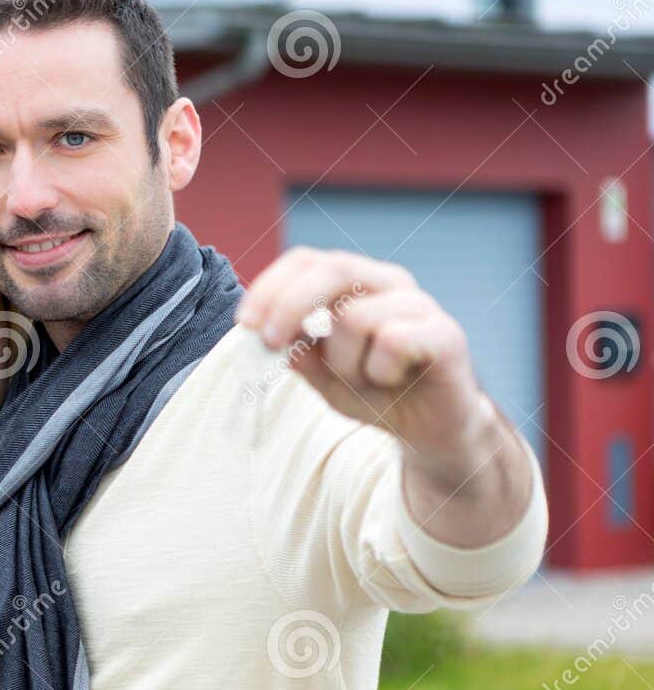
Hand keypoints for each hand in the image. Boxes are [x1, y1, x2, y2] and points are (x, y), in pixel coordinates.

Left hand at [237, 247, 485, 464]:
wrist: (429, 428)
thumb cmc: (375, 393)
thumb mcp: (323, 376)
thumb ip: (298, 353)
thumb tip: (270, 334)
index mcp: (356, 284)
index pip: (307, 261)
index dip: (271, 286)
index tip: (245, 324)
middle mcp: (388, 284)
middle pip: (333, 269)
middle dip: (291, 305)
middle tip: (270, 342)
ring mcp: (420, 305)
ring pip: (355, 317)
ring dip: (345, 363)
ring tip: (366, 380)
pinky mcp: (446, 332)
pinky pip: (392, 340)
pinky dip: (379, 372)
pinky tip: (393, 381)